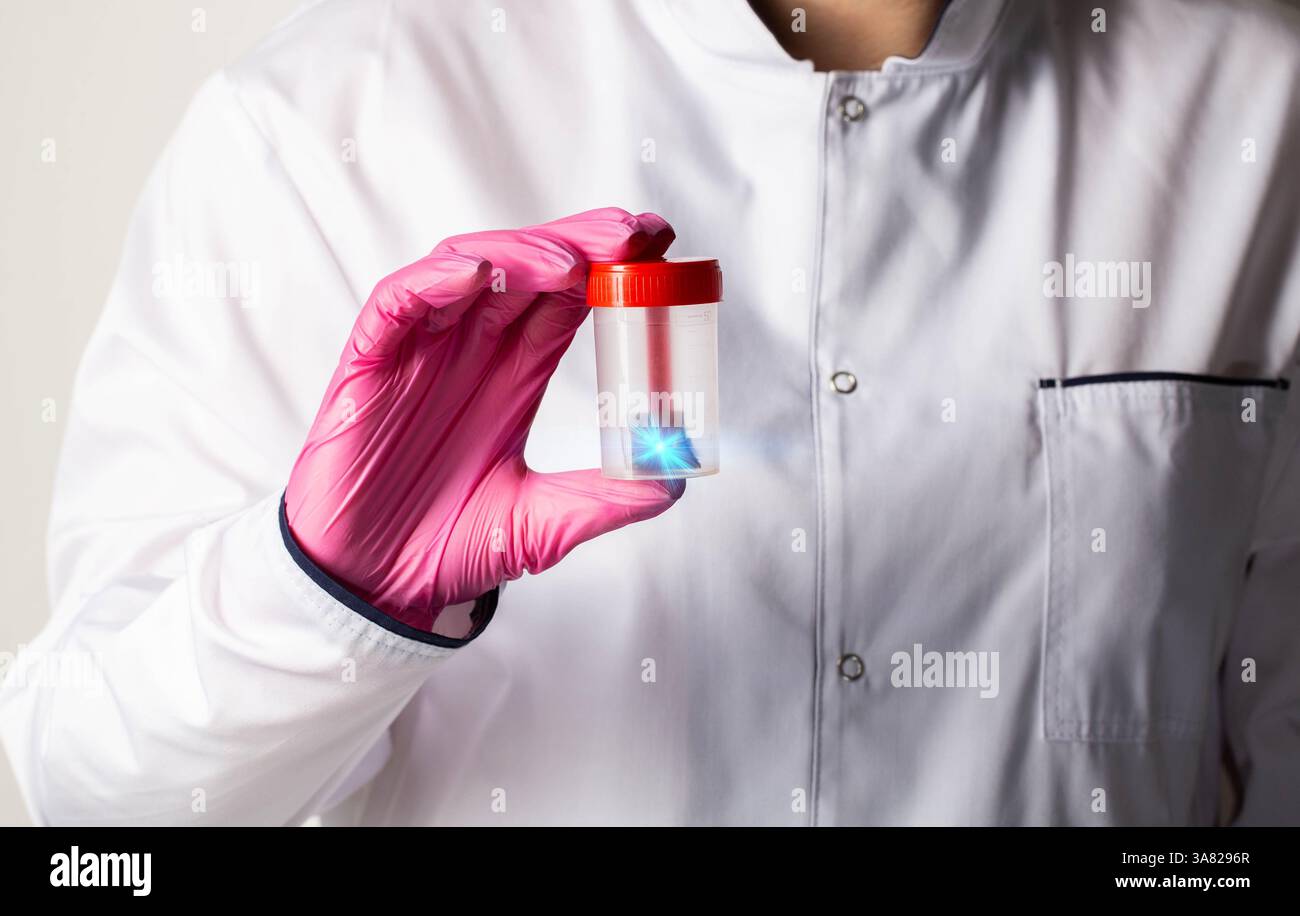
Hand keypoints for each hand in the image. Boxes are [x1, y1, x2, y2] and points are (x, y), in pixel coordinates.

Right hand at [285, 208, 681, 629]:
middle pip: (529, 270)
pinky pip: (396, 304)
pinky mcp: (370, 366)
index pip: (568, 299)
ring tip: (569, 263)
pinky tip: (477, 275)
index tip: (661, 244)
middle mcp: (472, 352)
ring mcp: (421, 353)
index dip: (611, 265)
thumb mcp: (542, 525)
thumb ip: (605, 500)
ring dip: (519, 255)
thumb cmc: (447, 546)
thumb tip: (674, 482)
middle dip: (580, 242)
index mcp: (514, 375)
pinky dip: (435, 282)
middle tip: (631, 234)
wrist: (374, 587)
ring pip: (468, 271)